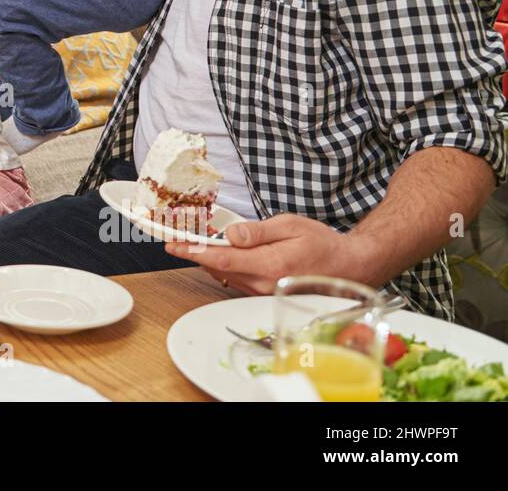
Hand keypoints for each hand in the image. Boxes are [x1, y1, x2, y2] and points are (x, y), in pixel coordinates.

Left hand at [165, 215, 374, 295]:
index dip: (193, 251)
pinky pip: (237, 281)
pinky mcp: (265, 295)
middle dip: (195, 253)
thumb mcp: (291, 226)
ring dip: (209, 260)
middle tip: (176, 237)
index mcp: (269, 265)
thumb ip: (258, 232)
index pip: (221, 259)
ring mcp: (264, 293)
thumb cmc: (323, 244)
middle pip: (218, 269)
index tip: (172, 244)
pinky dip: (224, 267)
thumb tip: (231, 235)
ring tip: (194, 242)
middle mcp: (263, 284)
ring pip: (225, 276)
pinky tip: (221, 254)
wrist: (349, 268)